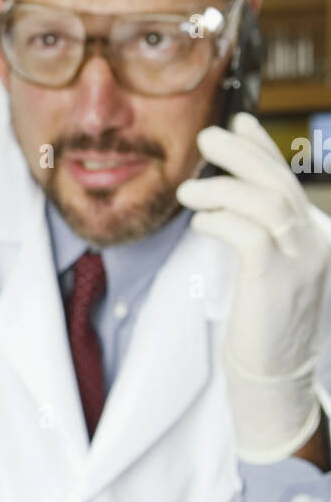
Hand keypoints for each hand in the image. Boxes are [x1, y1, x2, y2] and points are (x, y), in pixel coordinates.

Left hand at [176, 111, 330, 463]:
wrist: (273, 378)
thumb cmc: (259, 326)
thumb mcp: (262, 272)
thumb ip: (253, 232)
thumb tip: (225, 197)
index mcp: (313, 239)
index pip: (288, 181)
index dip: (263, 148)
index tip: (239, 122)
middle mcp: (313, 246)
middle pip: (280, 183)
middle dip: (242, 152)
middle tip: (206, 136)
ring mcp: (300, 263)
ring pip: (266, 203)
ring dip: (223, 187)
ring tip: (188, 189)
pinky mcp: (275, 282)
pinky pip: (250, 235)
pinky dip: (221, 220)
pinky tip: (201, 222)